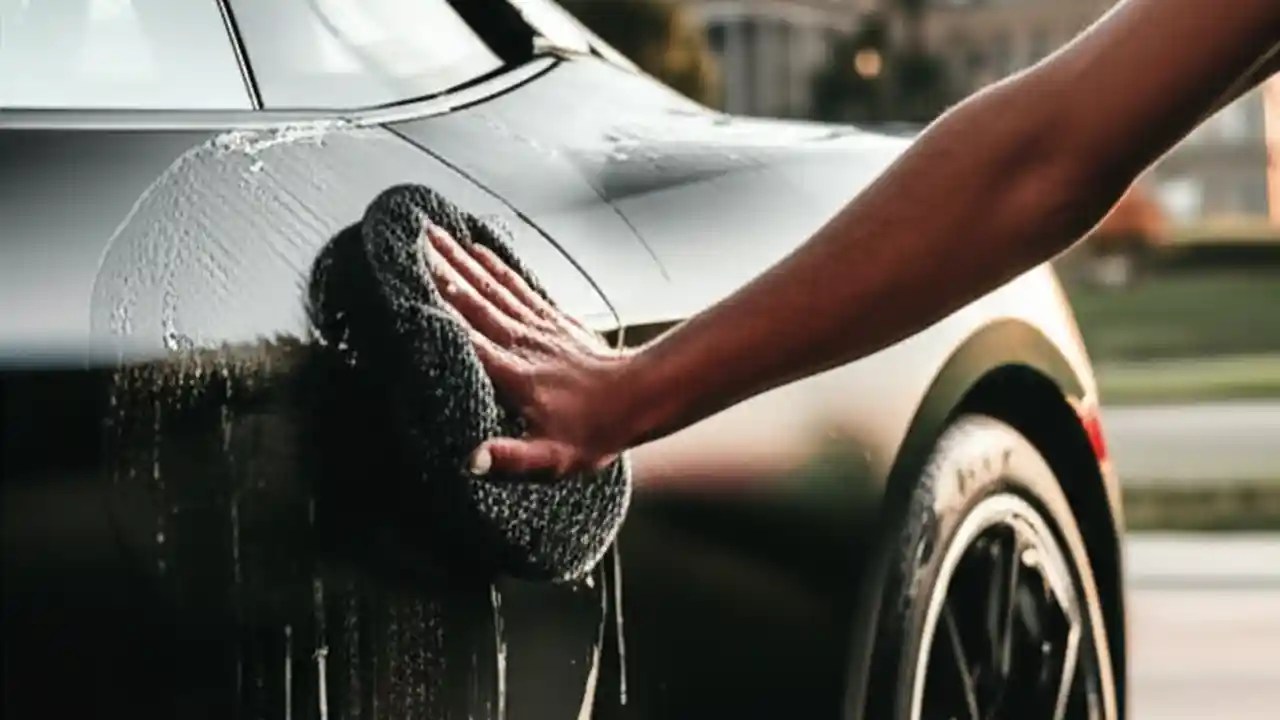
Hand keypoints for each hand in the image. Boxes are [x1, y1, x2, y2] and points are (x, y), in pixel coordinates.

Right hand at [424, 224, 633, 478]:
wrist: (637, 399)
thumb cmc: (591, 431)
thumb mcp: (551, 459)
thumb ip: (510, 458)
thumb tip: (470, 460)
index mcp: (515, 377)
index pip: (468, 339)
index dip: (438, 311)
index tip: (408, 285)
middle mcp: (522, 344)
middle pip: (474, 301)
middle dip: (442, 269)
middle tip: (412, 241)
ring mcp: (537, 327)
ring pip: (492, 287)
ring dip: (461, 259)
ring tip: (432, 233)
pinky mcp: (551, 319)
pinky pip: (517, 286)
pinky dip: (495, 264)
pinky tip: (476, 247)